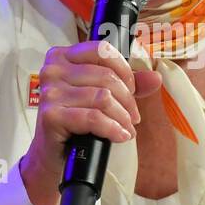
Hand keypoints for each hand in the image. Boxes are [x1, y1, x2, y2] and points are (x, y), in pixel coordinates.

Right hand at [20, 39, 162, 204]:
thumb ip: (126, 84)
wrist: (53, 155)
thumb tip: (155, 78)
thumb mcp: (101, 96)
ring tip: (125, 128)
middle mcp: (52, 71)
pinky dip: (112, 128)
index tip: (131, 89)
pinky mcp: (51, 115)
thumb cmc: (76, 122)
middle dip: (127, 99)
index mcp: (62, 57)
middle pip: (106, 76)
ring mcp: (50, 93)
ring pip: (103, 98)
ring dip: (122, 117)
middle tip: (132, 117)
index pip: (101, 50)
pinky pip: (94, 118)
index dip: (124, 70)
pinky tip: (119, 136)